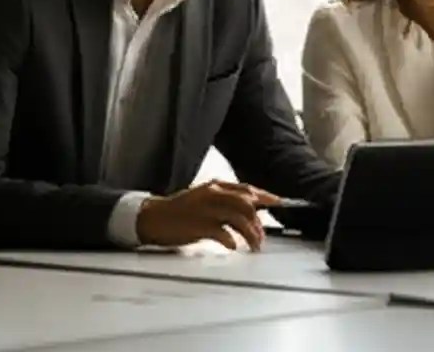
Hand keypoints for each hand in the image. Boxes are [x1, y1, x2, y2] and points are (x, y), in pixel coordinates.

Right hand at [135, 180, 281, 249]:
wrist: (153, 217)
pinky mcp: (200, 225)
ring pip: (240, 219)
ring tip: (254, 246)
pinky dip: (232, 241)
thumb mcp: (204, 199)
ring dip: (251, 234)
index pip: (247, 189)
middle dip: (259, 221)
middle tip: (262, 236)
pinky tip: (233, 246)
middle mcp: (213, 194)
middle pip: (247, 204)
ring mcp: (207, 210)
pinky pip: (224, 234)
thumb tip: (250, 211)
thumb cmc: (180, 211)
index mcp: (215, 186)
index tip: (279, 203)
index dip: (265, 196)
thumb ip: (225, 202)